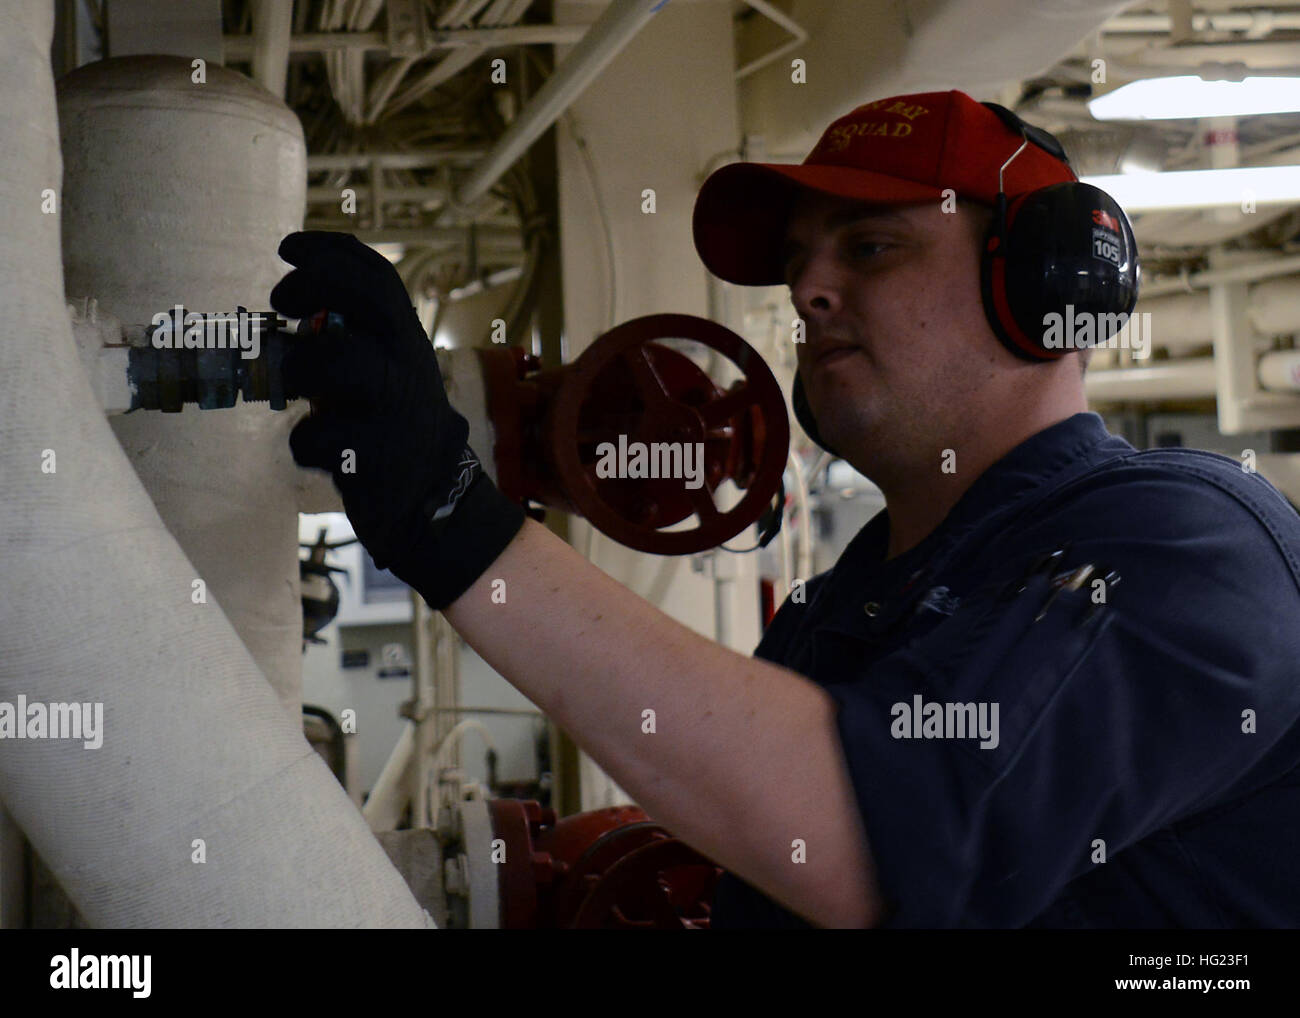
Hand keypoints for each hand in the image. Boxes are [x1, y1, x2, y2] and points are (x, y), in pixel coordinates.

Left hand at [271, 231, 522, 606]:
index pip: (375, 275)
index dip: (329, 250)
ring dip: (299, 366)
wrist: (432, 496)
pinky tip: (316, 448)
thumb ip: (353, 337)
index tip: (288, 246)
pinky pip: (316, 435)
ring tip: (294, 386)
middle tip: (280, 303)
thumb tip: (299, 301)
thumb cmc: (392, 423)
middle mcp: (406, 365)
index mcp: (407, 340)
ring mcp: (392, 410)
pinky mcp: (373, 457)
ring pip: (336, 359)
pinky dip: (304, 441)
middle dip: (310, 288)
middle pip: (361, 302)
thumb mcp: (387, 369)